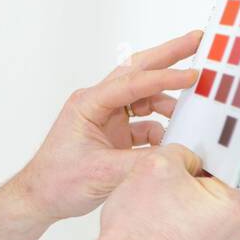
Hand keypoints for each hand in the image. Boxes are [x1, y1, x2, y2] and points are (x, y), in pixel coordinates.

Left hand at [16, 30, 203, 222]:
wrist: (41, 198)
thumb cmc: (57, 181)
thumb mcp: (103, 172)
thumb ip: (142, 162)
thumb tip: (179, 154)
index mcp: (88, 104)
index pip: (131, 83)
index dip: (164, 77)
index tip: (193, 74)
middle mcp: (98, 104)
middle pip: (138, 72)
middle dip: (169, 57)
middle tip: (198, 40)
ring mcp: (107, 117)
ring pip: (144, 98)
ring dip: (169, 101)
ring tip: (195, 105)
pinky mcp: (115, 133)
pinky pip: (145, 123)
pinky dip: (162, 128)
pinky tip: (175, 138)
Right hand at [95, 139, 239, 239]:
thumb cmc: (137, 236)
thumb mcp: (157, 164)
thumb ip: (183, 147)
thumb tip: (190, 150)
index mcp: (238, 204)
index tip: (239, 117)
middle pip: (235, 175)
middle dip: (210, 158)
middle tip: (186, 151)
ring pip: (218, 196)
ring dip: (196, 183)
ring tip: (168, 185)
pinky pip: (205, 217)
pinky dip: (188, 205)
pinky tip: (164, 205)